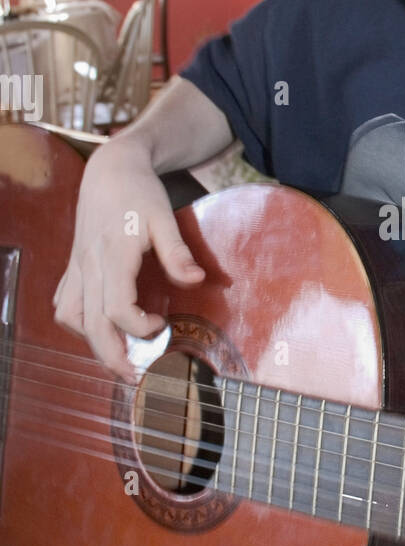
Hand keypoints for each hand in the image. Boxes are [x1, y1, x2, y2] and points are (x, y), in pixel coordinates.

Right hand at [53, 138, 204, 383]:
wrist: (110, 169)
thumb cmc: (139, 193)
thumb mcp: (165, 217)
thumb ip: (178, 252)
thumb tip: (197, 280)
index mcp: (113, 256)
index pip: (117, 308)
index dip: (139, 328)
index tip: (162, 326)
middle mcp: (89, 266)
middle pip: (91, 325)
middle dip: (111, 357)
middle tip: (134, 376)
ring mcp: (78, 267)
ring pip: (71, 317)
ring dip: (91, 342)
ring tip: (117, 356)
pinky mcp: (74, 267)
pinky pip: (66, 304)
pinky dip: (78, 324)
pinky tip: (99, 329)